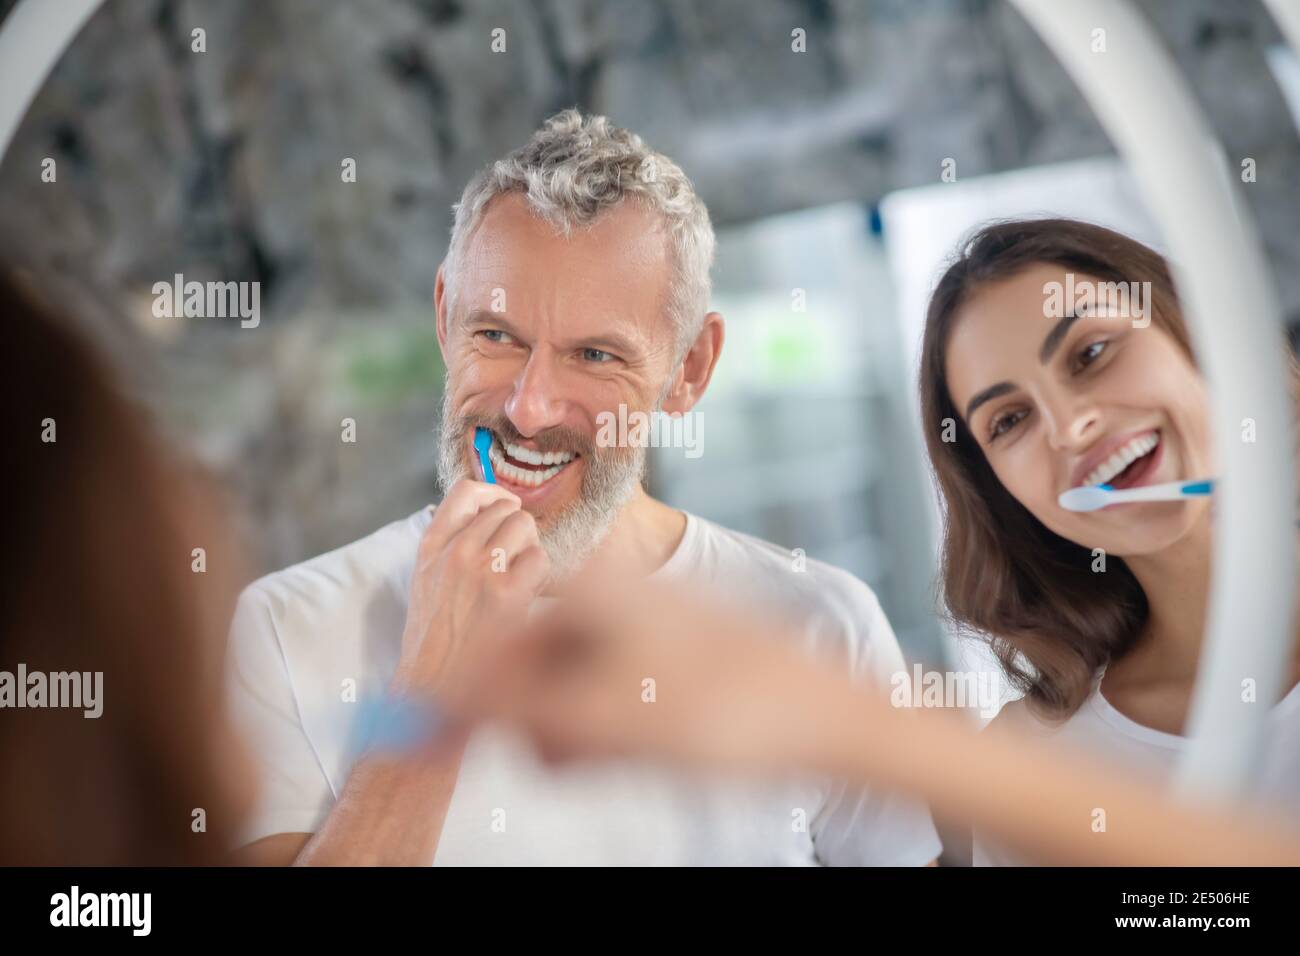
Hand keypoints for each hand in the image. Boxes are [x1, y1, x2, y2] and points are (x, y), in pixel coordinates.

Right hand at [391, 479, 549, 697]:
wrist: (435, 683)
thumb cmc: (436, 638)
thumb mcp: (427, 581)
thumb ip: (451, 547)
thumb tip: (488, 518)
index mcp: (432, 546)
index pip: (465, 491)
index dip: (493, 494)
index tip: (504, 509)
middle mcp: (455, 551)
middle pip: (505, 508)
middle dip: (517, 529)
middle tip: (515, 559)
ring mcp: (481, 569)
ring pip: (525, 526)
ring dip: (530, 548)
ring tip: (519, 578)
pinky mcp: (507, 593)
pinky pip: (539, 559)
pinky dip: (540, 576)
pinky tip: (527, 597)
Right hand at [455, 579, 870, 777]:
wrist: (826, 714)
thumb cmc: (722, 707)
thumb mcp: (604, 718)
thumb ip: (510, 709)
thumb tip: (434, 707)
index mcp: (586, 590)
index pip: (490, 645)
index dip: (461, 704)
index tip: (433, 750)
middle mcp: (608, 595)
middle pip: (528, 665)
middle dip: (537, 722)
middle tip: (576, 757)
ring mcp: (638, 624)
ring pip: (569, 686)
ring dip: (575, 732)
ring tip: (624, 752)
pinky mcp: (662, 654)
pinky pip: (607, 692)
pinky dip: (608, 727)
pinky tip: (642, 745)